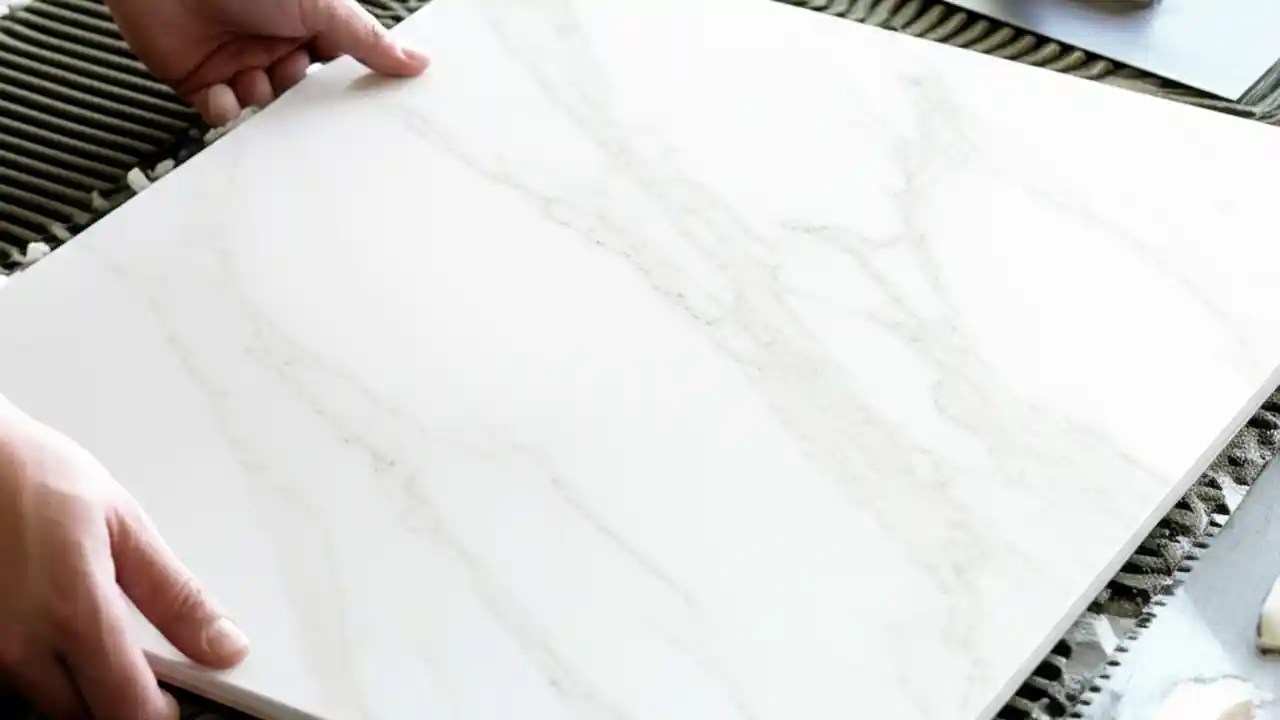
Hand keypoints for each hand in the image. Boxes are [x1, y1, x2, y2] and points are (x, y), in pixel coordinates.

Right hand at [0, 401, 247, 718]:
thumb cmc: (32, 477)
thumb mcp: (123, 524)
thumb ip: (176, 595)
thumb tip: (224, 644)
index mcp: (74, 612)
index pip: (129, 707)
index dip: (161, 711)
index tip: (179, 698)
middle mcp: (20, 645)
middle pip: (86, 716)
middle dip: (117, 698)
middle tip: (135, 655)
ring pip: (45, 704)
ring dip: (75, 686)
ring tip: (86, 627)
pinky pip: (11, 682)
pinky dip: (38, 669)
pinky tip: (48, 628)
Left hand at [106, 0, 429, 124]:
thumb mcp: (323, 7)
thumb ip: (369, 41)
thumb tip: (418, 61)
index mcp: (306, 24)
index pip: (337, 64)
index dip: (345, 86)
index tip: (359, 106)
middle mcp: (272, 42)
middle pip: (302, 94)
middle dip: (301, 100)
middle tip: (297, 86)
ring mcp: (236, 62)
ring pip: (264, 108)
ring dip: (260, 98)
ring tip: (253, 77)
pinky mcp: (199, 81)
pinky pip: (222, 114)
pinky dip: (224, 110)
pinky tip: (222, 91)